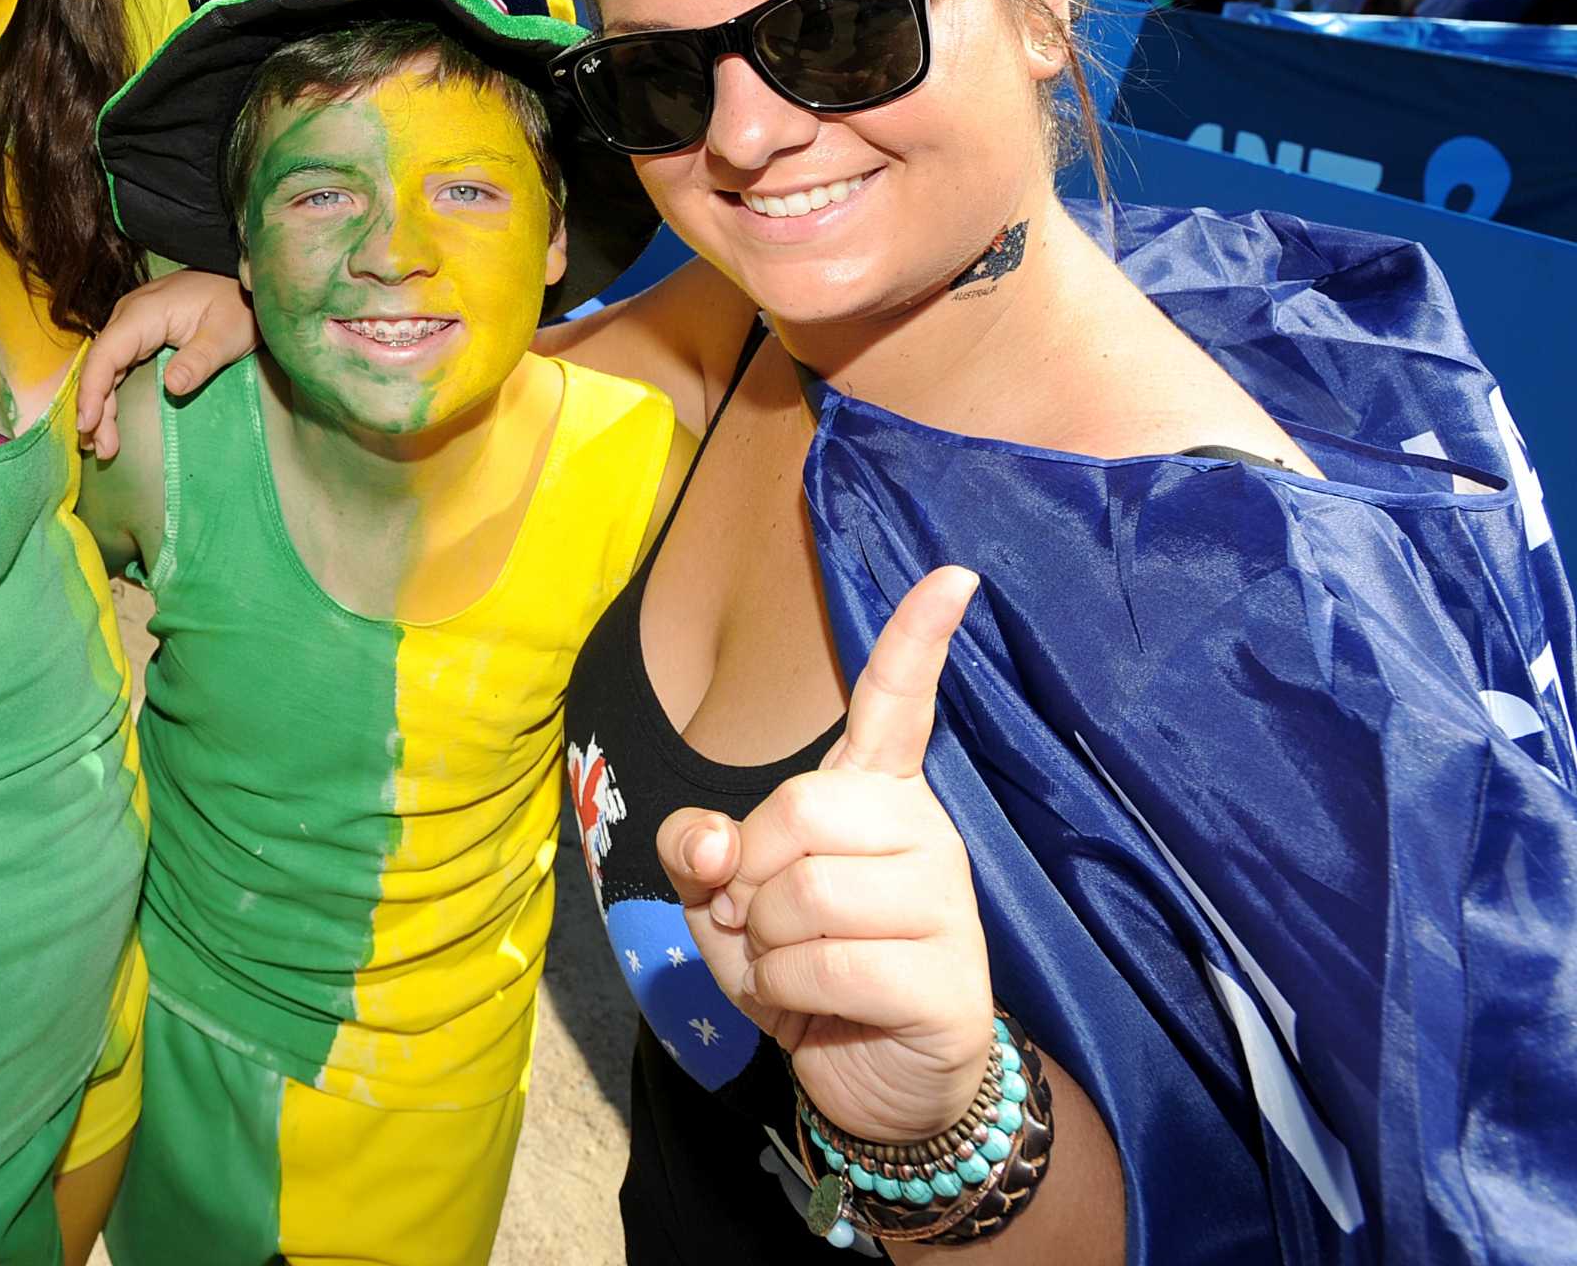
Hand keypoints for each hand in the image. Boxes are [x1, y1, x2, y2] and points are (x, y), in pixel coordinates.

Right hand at [75, 269, 256, 460]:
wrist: (243, 286)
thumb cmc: (236, 305)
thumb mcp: (226, 334)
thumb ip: (199, 360)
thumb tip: (173, 386)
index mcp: (144, 313)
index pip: (106, 353)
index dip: (91, 390)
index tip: (88, 423)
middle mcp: (129, 317)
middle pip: (100, 366)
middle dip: (95, 408)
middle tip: (103, 449)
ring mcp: (132, 326)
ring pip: (104, 369)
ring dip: (100, 407)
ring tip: (102, 446)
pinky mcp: (139, 336)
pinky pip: (115, 367)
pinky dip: (108, 396)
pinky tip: (105, 421)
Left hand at [657, 565, 992, 1144]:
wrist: (867, 1077)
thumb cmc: (801, 967)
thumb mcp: (723, 901)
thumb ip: (699, 850)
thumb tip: (713, 840)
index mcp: (873, 796)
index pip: (897, 704)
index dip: (917, 639)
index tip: (953, 575)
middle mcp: (922, 830)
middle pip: (796, 809)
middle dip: (746, 879)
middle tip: (762, 923)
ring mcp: (945, 901)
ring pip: (801, 894)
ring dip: (763, 947)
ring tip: (794, 968)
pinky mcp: (948, 977)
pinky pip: (824, 963)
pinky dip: (787, 992)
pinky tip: (818, 1006)